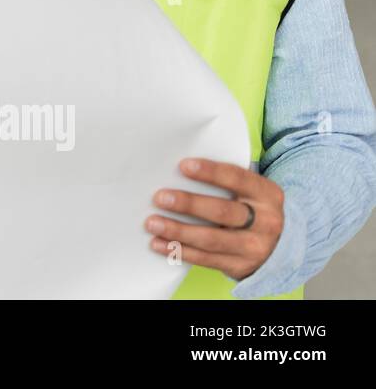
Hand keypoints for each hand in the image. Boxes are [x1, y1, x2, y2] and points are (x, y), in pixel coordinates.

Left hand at [145, 157, 284, 280]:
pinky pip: (206, 259)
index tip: (183, 166)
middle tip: (160, 197)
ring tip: (152, 222)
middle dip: (189, 204)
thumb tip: (177, 171)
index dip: (210, 172)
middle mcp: (265, 221)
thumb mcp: (250, 191)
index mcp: (267, 194)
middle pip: (222, 212)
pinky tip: (158, 243)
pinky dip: (180, 251)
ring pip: (211, 239)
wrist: (280, 247)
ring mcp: (254, 247)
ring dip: (178, 231)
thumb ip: (225, 181)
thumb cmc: (251, 208)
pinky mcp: (241, 267)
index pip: (238, 178)